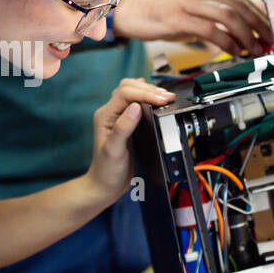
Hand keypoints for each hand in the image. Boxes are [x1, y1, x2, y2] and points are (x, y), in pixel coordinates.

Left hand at [84, 77, 173, 203]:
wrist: (105, 185)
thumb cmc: (107, 171)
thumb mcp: (114, 150)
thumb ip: (123, 128)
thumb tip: (135, 107)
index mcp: (105, 116)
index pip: (125, 94)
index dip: (145, 93)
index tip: (163, 100)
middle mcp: (109, 113)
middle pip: (128, 88)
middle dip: (149, 89)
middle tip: (168, 97)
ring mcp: (117, 117)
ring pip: (131, 92)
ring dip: (149, 91)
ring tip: (165, 97)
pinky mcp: (125, 122)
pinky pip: (135, 102)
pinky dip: (146, 97)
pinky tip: (154, 98)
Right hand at [111, 0, 273, 56]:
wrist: (129, 12)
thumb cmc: (160, 14)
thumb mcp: (192, 12)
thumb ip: (215, 19)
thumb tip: (241, 36)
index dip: (262, 15)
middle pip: (240, 5)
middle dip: (260, 26)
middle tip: (270, 43)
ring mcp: (188, 1)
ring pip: (229, 16)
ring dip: (247, 35)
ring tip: (255, 50)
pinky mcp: (177, 17)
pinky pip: (210, 29)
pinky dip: (227, 42)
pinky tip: (234, 52)